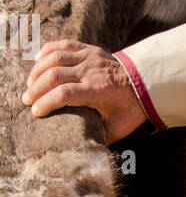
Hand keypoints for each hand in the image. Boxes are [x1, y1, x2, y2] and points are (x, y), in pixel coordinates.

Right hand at [22, 41, 146, 142]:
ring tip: (30, 84)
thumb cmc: (131, 108)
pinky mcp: (90, 49)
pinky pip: (64, 44)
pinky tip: (38, 61)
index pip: (63, 94)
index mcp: (97, 91)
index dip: (46, 103)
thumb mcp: (119, 128)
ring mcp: (90, 57)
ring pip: (55, 58)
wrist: (147, 82)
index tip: (36, 112)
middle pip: (54, 75)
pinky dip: (47, 51)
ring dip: (38, 71)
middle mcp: (91, 71)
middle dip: (36, 89)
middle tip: (26, 100)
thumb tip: (84, 152)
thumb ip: (100, 137)